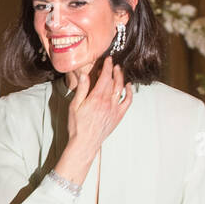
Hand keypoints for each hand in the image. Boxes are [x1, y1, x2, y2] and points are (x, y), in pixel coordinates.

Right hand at [60, 57, 133, 171]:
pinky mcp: (118, 116)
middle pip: (114, 81)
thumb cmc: (77, 127)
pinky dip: (129, 92)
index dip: (107, 66)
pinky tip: (128, 86)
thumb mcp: (74, 106)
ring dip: (121, 78)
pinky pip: (128, 101)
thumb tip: (84, 75)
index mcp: (96, 98)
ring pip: (121, 89)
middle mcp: (108, 102)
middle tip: (113, 64)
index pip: (105, 77)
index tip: (108, 60)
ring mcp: (115, 109)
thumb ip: (81, 90)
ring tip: (119, 71)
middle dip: (114, 70)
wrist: (85, 143)